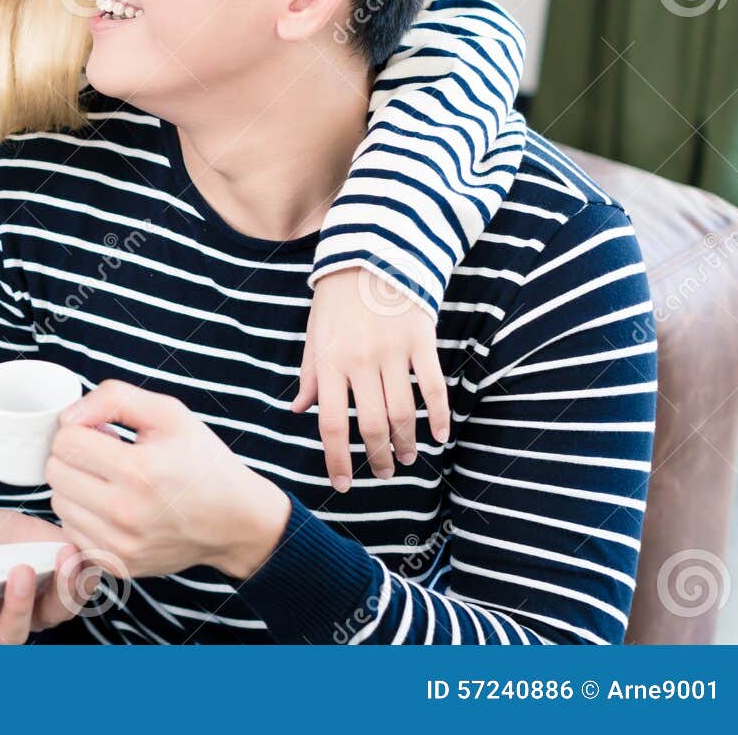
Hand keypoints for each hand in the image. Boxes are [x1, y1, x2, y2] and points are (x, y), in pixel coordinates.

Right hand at [0, 508, 94, 644]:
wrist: (7, 517)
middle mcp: (5, 617)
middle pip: (11, 633)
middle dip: (15, 606)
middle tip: (16, 571)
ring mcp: (39, 607)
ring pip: (51, 617)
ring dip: (58, 593)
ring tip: (60, 559)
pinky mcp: (66, 589)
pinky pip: (79, 595)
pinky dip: (82, 579)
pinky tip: (78, 554)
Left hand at [47, 380, 291, 580]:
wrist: (236, 521)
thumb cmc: (202, 462)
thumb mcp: (168, 412)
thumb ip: (113, 399)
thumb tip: (68, 417)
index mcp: (139, 470)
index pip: (65, 442)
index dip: (78, 429)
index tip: (101, 432)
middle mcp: (126, 513)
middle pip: (55, 472)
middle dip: (73, 455)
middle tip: (103, 454)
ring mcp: (120, 545)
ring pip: (58, 504)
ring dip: (75, 486)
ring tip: (109, 480)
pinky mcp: (118, 565)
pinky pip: (71, 532)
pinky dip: (83, 516)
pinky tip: (110, 506)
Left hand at [292, 267, 446, 490]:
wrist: (372, 252)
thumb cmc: (337, 298)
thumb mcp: (314, 333)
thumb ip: (310, 374)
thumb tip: (298, 409)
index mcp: (329, 362)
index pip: (332, 424)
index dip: (337, 460)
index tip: (342, 484)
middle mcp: (361, 361)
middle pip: (372, 426)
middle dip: (376, 458)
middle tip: (381, 473)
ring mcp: (393, 352)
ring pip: (404, 413)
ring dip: (406, 443)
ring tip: (405, 458)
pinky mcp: (421, 341)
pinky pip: (433, 387)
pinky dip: (439, 416)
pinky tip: (439, 435)